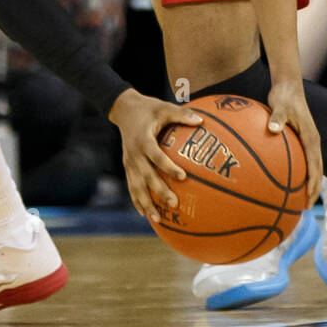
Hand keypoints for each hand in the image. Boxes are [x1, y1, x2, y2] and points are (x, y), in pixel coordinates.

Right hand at [109, 88, 202, 220]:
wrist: (123, 110)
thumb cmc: (148, 108)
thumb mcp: (164, 107)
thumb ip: (182, 114)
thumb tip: (202, 121)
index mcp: (143, 139)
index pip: (156, 155)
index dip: (168, 166)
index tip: (183, 177)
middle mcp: (134, 154)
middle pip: (146, 176)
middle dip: (159, 191)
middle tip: (174, 204)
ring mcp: (129, 162)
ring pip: (136, 186)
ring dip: (146, 203)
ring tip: (157, 218)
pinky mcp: (127, 167)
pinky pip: (131, 186)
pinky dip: (136, 200)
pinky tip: (144, 214)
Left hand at [266, 81, 322, 206]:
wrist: (288, 85)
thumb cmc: (283, 96)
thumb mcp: (279, 106)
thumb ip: (276, 118)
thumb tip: (273, 129)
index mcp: (311, 139)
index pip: (315, 168)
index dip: (313, 186)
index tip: (308, 201)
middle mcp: (312, 143)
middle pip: (317, 172)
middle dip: (312, 191)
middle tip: (305, 208)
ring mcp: (307, 142)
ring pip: (312, 167)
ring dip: (308, 184)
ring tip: (298, 201)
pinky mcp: (300, 139)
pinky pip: (301, 161)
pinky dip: (298, 173)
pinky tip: (284, 181)